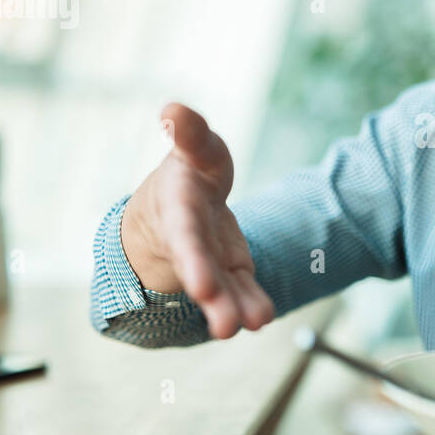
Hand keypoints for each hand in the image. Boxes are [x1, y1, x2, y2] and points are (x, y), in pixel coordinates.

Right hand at [121, 102, 275, 339]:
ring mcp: (210, 261)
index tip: (201, 284)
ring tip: (249, 325)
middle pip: (199, 268)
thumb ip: (189, 132)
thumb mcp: (192, 148)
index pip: (184, 234)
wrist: (179, 203)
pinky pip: (241, 291)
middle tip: (224, 325)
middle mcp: (191, 242)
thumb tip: (172, 109)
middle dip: (211, 293)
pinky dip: (251, 304)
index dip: (192, 259)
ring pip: (220, 289)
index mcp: (178, 208)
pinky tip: (261, 317)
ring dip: (232, 308)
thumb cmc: (189, 172)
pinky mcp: (231, 271)